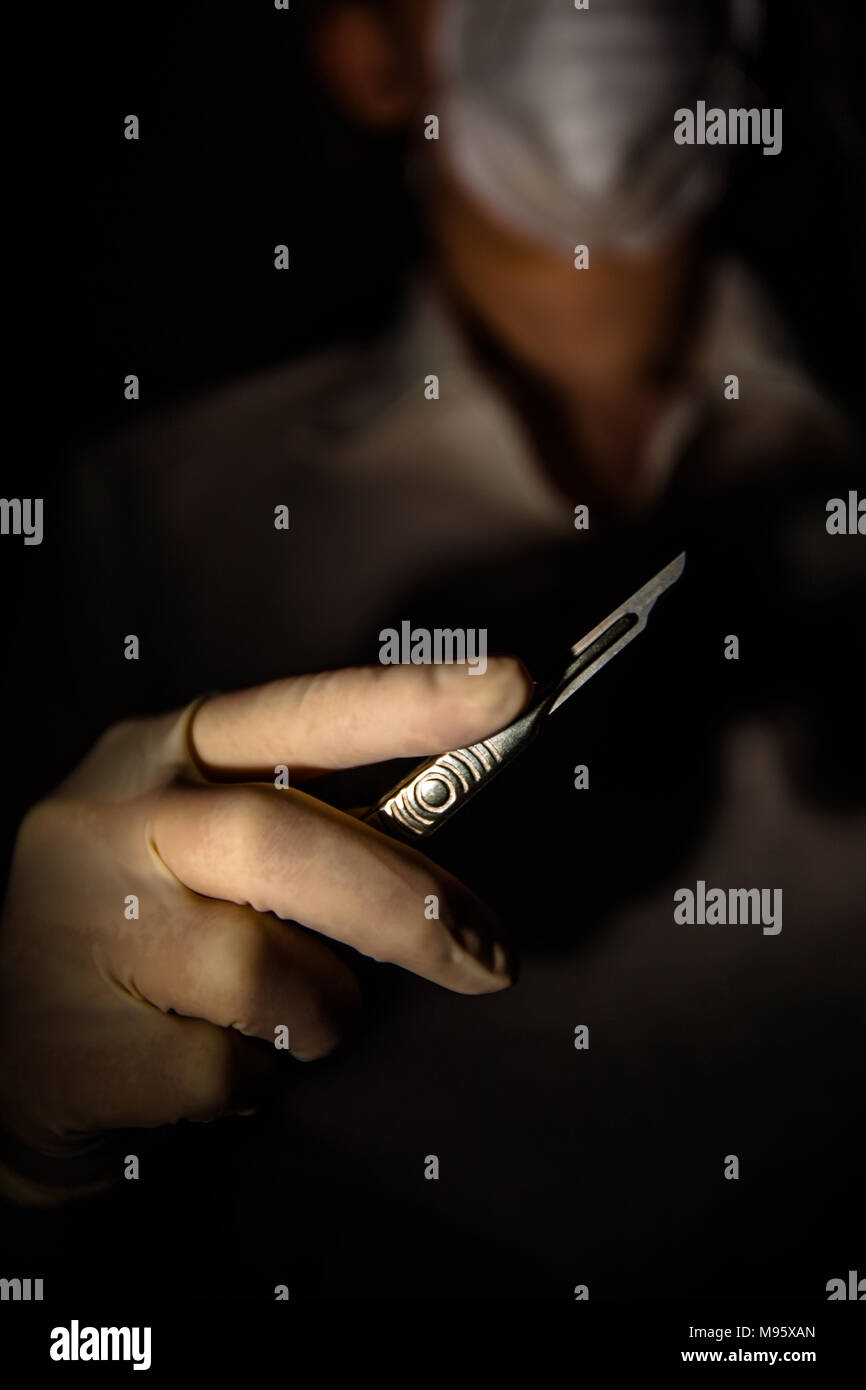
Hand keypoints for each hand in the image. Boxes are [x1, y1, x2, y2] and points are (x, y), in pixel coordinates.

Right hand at [0, 659, 528, 1201]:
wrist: (14, 1051)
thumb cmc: (146, 930)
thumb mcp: (203, 848)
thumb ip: (303, 830)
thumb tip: (446, 857)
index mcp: (162, 754)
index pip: (297, 711)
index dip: (406, 699)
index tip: (511, 687)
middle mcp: (111, 821)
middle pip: (285, 842)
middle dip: (408, 907)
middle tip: (492, 960)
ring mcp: (78, 926)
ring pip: (267, 974)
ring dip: (317, 1015)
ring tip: (276, 1022)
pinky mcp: (69, 1039)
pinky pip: (226, 1070)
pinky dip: (250, 1083)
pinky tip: (205, 1066)